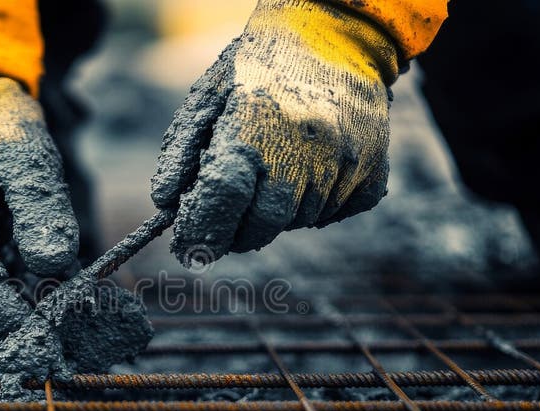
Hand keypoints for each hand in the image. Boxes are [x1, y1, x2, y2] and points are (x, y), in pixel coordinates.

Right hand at [0, 70, 78, 352]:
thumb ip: (41, 208)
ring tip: (60, 333)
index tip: (52, 337)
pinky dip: (5, 309)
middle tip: (59, 352)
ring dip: (7, 327)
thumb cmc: (3, 132)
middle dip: (8, 336)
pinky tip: (45, 308)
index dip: (8, 318)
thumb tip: (52, 265)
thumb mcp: (30, 158)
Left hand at [151, 0, 399, 264]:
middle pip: (265, 223)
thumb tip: (165, 205)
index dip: (202, 230)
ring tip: (273, 176)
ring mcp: (345, 160)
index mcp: (254, 126)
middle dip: (240, 233)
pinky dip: (316, 207)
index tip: (190, 247)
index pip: (223, 199)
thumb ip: (182, 152)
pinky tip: (308, 174)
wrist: (335, 35)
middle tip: (227, 225)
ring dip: (278, 215)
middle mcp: (303, 147)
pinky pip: (337, 212)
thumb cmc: (259, 69)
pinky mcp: (373, 168)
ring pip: (301, 220)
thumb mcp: (210, 97)